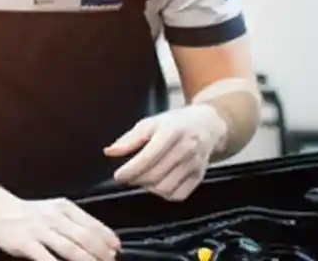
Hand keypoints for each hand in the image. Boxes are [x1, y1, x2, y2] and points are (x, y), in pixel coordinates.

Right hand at [0, 193, 120, 260]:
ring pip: (70, 249)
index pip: (93, 224)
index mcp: (64, 208)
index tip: (116, 250)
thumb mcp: (56, 211)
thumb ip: (78, 223)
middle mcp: (53, 217)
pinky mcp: (25, 243)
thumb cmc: (31, 214)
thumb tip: (107, 242)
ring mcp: (38, 230)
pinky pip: (46, 258)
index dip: (108, 240)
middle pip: (85, 238)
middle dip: (101, 254)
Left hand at [105, 104, 225, 200]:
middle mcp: (185, 149)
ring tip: (142, 178)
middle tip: (127, 176)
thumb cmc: (174, 123)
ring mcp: (194, 164)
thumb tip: (110, 152)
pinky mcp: (199, 176)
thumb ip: (129, 139)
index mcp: (171, 132)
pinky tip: (158, 183)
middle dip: (136, 180)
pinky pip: (178, 195)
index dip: (130, 170)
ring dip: (148, 188)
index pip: (147, 158)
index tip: (118, 176)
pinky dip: (164, 194)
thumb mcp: (150, 123)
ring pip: (165, 188)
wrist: (206, 125)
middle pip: (155, 176)